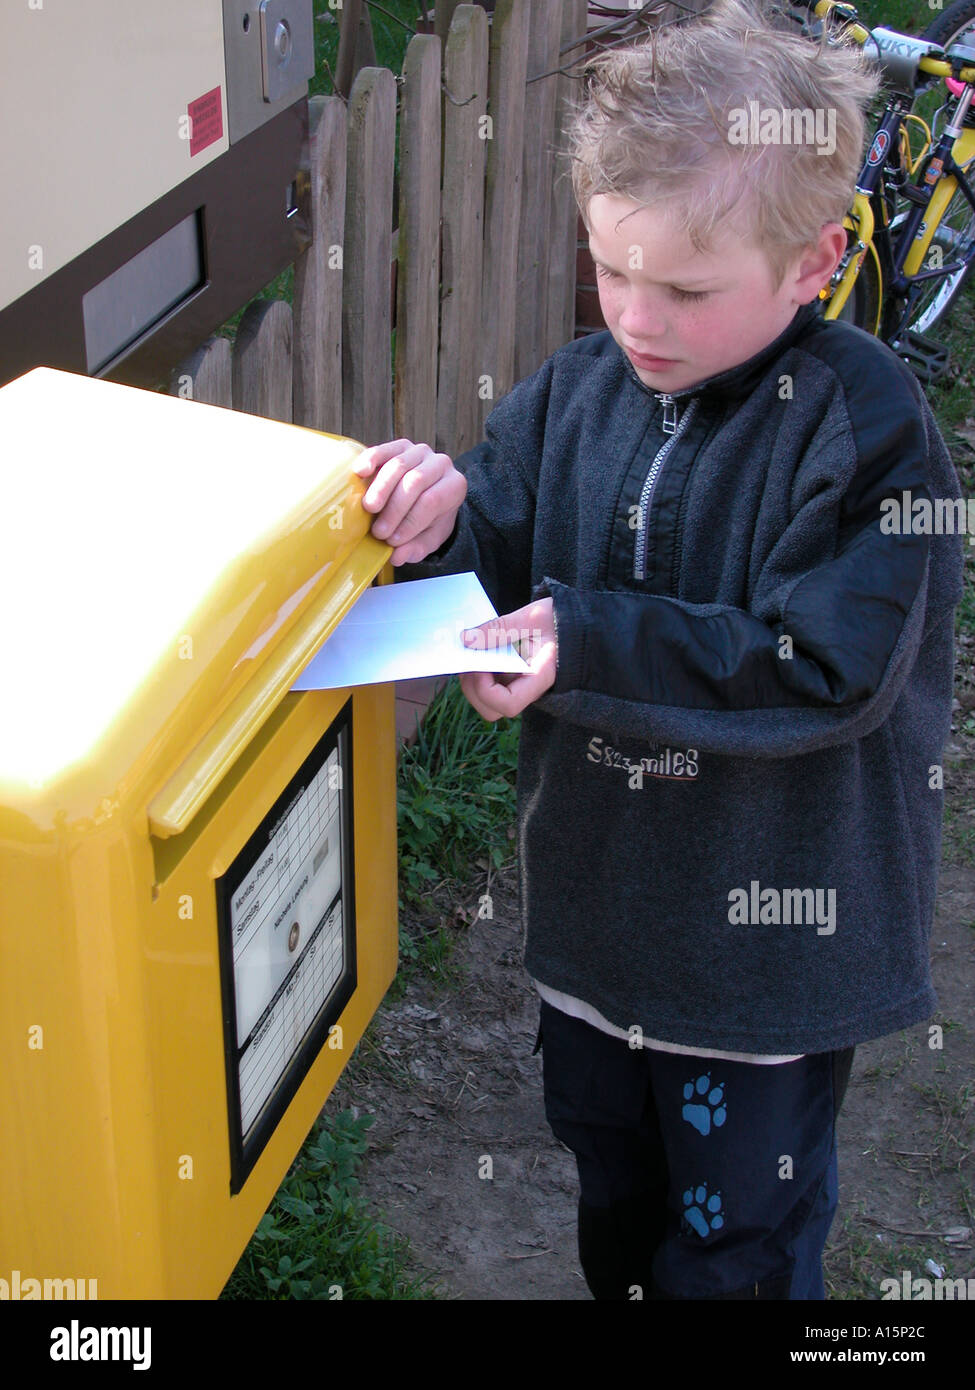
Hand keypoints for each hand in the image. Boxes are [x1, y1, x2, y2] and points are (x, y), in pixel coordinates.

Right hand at [353, 439, 466, 565]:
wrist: (429, 495)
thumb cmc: (429, 519)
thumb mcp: (428, 538)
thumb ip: (416, 548)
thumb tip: (397, 556)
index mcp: (455, 486)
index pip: (432, 502)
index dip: (410, 522)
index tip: (392, 541)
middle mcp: (441, 463)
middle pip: (414, 482)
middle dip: (394, 509)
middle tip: (378, 531)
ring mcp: (420, 451)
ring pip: (398, 465)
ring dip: (380, 489)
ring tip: (368, 509)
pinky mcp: (400, 445)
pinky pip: (384, 450)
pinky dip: (370, 460)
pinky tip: (360, 473)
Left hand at [458, 599, 557, 720]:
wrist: (577, 622)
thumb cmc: (560, 620)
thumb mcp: (532, 617)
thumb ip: (499, 628)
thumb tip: (466, 639)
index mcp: (540, 678)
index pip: (508, 704)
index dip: (486, 690)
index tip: (480, 664)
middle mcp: (529, 689)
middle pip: (492, 710)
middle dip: (473, 688)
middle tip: (469, 659)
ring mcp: (519, 686)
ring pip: (487, 701)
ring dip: (472, 681)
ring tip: (472, 652)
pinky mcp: (512, 678)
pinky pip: (488, 685)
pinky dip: (477, 672)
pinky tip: (478, 650)